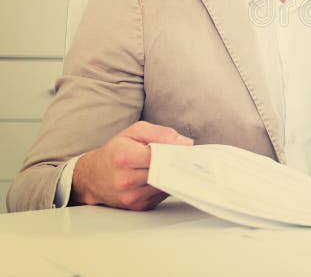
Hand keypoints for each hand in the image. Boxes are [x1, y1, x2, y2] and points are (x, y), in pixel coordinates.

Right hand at [70, 121, 192, 210]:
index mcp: (124, 158)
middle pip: (164, 171)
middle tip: (189, 157)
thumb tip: (185, 143)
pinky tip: (165, 176)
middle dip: (178, 164)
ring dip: (174, 175)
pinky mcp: (139, 206)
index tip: (188, 148)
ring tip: (176, 165)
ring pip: (166, 184)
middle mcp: (126, 180)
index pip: (159, 155)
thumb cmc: (116, 151)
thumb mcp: (135, 132)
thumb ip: (161, 133)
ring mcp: (132, 197)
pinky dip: (166, 185)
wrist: (93, 176)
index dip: (176, 151)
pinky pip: (162, 194)